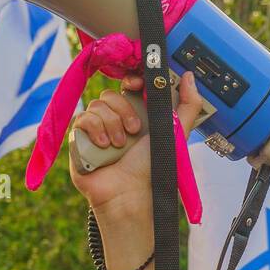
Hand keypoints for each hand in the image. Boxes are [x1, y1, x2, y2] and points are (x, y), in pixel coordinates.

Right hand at [69, 70, 204, 218]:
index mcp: (137, 115)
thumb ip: (187, 105)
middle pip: (111, 94)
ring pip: (97, 104)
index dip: (130, 80)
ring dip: (112, 125)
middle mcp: (116, 119)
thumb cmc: (153, 168)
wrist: (132, 194)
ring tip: (120, 146)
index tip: (136, 85)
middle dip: (124, 110)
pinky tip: (105, 146)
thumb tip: (190, 76)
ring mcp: (97, 128)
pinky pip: (82, 118)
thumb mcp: (176, 133)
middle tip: (135, 130)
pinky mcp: (80, 137)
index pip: (127, 85)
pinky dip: (96, 130)